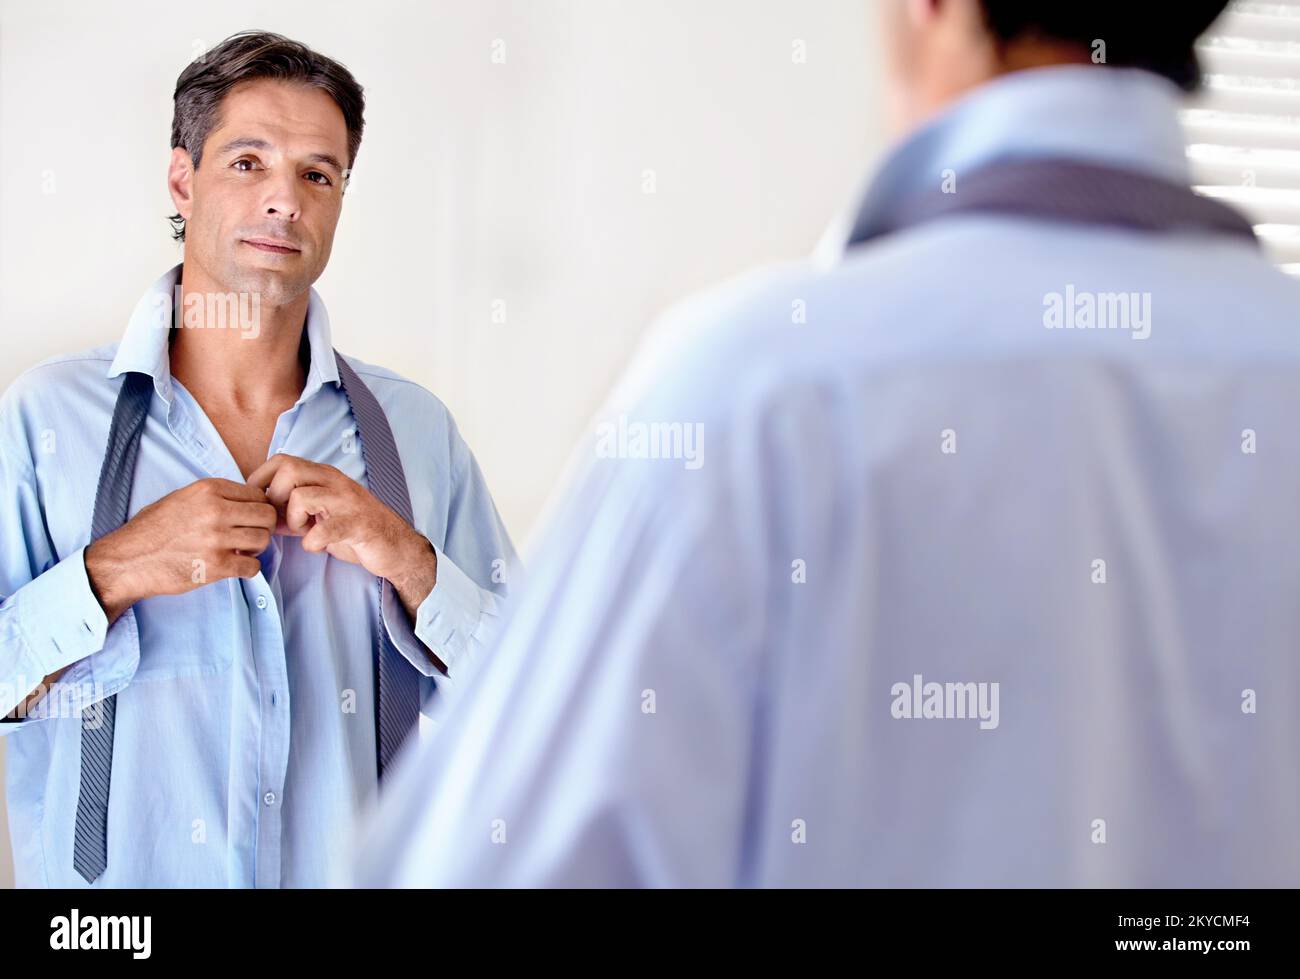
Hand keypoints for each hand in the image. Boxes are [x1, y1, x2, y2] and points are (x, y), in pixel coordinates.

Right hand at [85, 478, 277, 623]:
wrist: (128, 560)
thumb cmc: (153, 530)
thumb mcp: (181, 498)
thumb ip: (215, 497)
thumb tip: (249, 500)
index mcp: (208, 490)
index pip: (257, 494)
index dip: (258, 508)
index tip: (248, 519)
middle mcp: (215, 511)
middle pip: (266, 516)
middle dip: (263, 527)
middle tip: (249, 536)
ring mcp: (216, 539)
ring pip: (263, 540)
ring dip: (256, 549)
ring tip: (240, 551)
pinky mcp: (216, 566)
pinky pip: (253, 567)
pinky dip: (248, 568)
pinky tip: (234, 566)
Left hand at [246, 454, 436, 616]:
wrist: (396, 546)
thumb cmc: (356, 529)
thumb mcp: (321, 515)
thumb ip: (294, 512)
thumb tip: (264, 516)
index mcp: (325, 476)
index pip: (282, 460)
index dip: (262, 479)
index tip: (261, 503)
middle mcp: (336, 483)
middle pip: (289, 470)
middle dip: (275, 497)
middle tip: (283, 518)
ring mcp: (348, 502)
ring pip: (301, 497)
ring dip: (294, 520)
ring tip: (304, 532)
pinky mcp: (357, 525)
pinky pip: (322, 531)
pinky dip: (311, 543)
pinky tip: (317, 546)